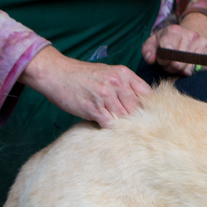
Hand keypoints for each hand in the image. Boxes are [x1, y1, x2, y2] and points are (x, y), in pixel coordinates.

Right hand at [19, 46, 151, 127]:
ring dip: (126, 127)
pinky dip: (112, 130)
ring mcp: (106, 96)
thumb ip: (125, 86)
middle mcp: (117, 83)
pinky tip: (111, 132)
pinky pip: (111, 124)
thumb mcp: (108, 73)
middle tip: (140, 132)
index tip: (152, 119)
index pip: (148, 94)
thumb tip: (141, 105)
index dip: (151, 109)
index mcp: (124, 74)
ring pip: (126, 118)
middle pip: (139, 109)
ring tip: (126, 134)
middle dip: (139, 121)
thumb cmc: (82, 76)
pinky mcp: (94, 108)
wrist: (55, 72)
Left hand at [141, 12, 206, 75]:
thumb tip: (150, 59)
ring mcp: (204, 43)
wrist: (189, 36)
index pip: (167, 52)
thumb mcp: (154, 43)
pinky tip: (190, 65)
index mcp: (175, 30)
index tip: (161, 60)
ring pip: (188, 70)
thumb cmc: (168, 42)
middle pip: (177, 64)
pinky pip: (200, 71)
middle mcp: (191, 34)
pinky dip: (193, 71)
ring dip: (182, 71)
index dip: (162, 61)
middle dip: (171, 68)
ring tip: (180, 64)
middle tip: (170, 63)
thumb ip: (148, 50)